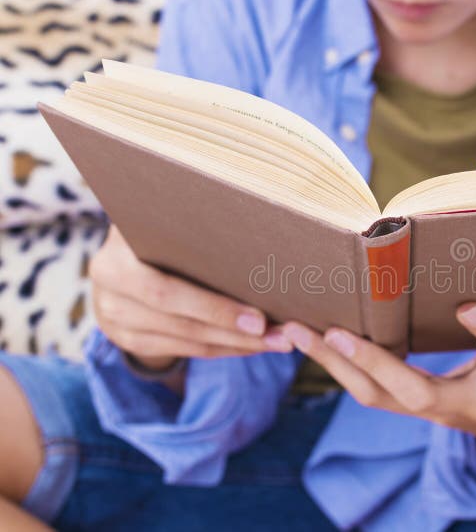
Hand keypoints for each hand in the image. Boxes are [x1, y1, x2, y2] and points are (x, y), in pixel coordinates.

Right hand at [90, 226, 292, 370]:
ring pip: (187, 340)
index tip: (260, 317)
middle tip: (275, 333)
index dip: (214, 308)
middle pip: (179, 321)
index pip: (166, 292)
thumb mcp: (161, 219)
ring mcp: (114, 320)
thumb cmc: (157, 230)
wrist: (118, 259)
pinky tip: (254, 346)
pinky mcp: (128, 340)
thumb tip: (245, 214)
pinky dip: (224, 349)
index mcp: (116, 257)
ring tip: (278, 342)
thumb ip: (188, 219)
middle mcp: (109, 291)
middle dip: (232, 329)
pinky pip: (186, 351)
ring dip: (237, 344)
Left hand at [283, 303, 475, 454]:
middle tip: (332, 332)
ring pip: (377, 397)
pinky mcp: (408, 408)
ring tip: (296, 331)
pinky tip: (309, 339)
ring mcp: (433, 412)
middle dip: (372, 364)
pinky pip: (368, 390)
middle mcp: (467, 404)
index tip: (469, 306)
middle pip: (416, 393)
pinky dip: (335, 365)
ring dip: (334, 365)